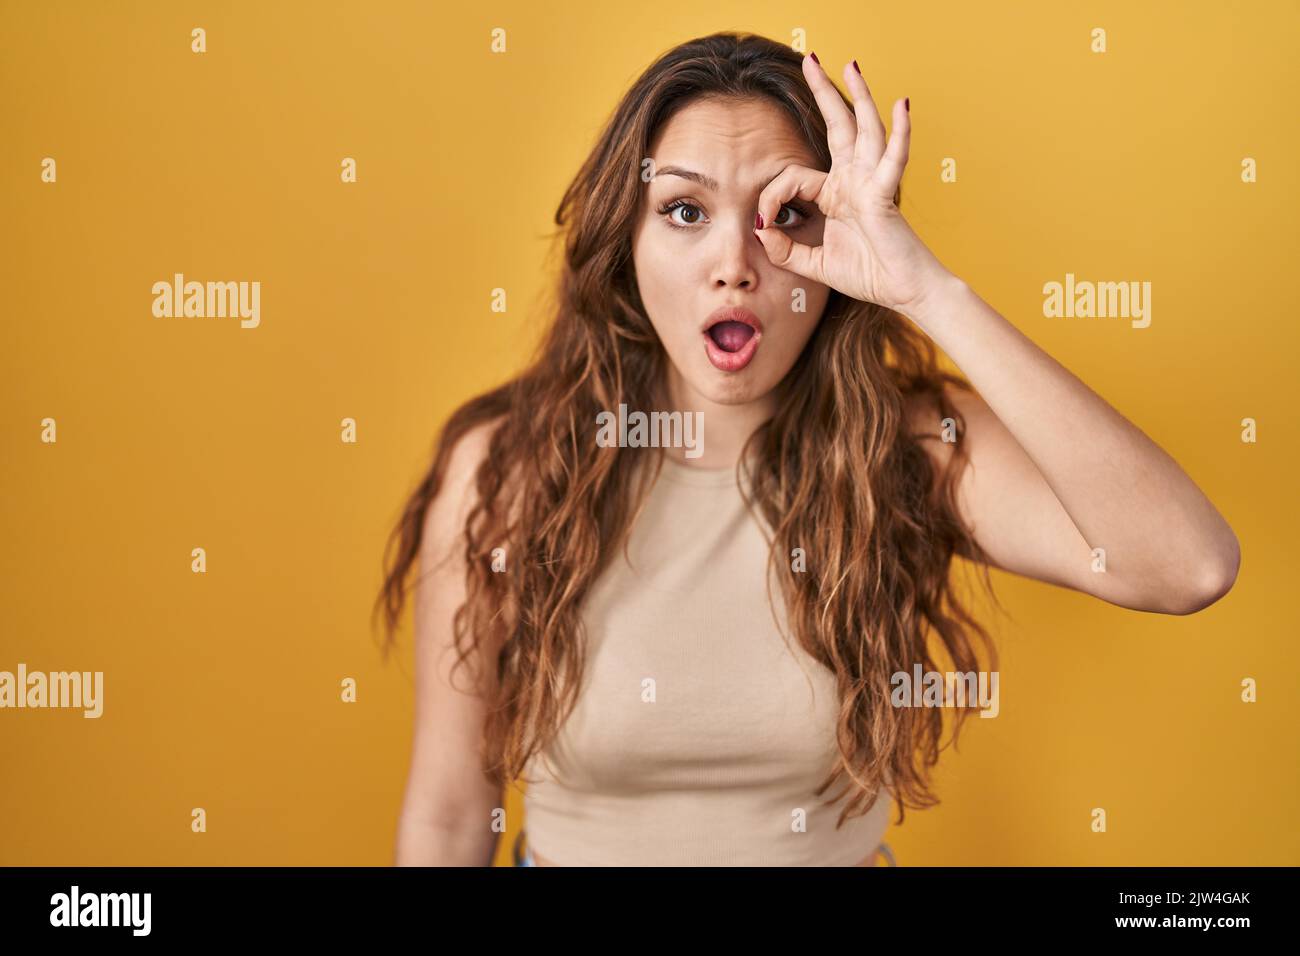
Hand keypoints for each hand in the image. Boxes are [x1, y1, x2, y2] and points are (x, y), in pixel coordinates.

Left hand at [754, 53, 951, 317]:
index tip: (761, 225)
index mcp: (836, 195)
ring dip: (859, 96)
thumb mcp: (813, 265)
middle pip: (838, 127)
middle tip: (811, 60)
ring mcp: (871, 183)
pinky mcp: (885, 195)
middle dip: (824, 93)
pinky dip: (900, 132)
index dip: (770, 198)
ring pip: (865, 130)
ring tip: (851, 65)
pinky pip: (893, 160)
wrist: (902, 291)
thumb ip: (785, 250)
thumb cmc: (867, 275)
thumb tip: (760, 232)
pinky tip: (902, 105)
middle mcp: (854, 181)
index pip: (793, 179)